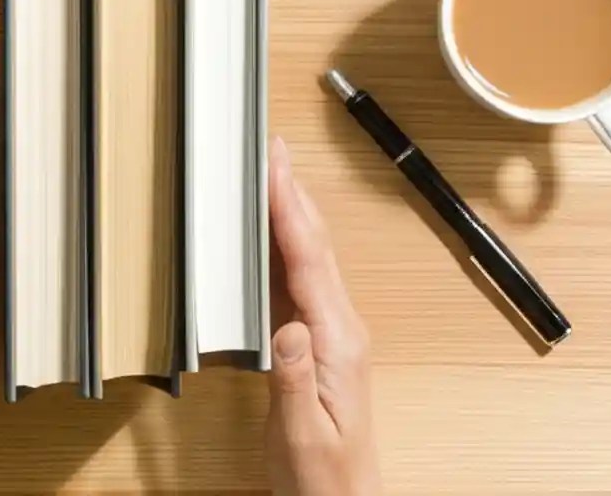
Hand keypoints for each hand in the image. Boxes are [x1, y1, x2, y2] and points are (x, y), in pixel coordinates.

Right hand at [265, 138, 380, 494]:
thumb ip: (293, 379)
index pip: (309, 261)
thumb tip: (287, 325)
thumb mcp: (301, 435)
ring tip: (270, 172)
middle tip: (271, 147)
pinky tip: (272, 231)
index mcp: (336, 342)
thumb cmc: (322, 477)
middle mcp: (340, 328)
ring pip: (309, 257)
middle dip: (293, 192)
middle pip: (313, 246)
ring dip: (290, 211)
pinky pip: (301, 279)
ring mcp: (332, 332)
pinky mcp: (318, 342)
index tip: (274, 166)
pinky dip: (285, 244)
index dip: (289, 209)